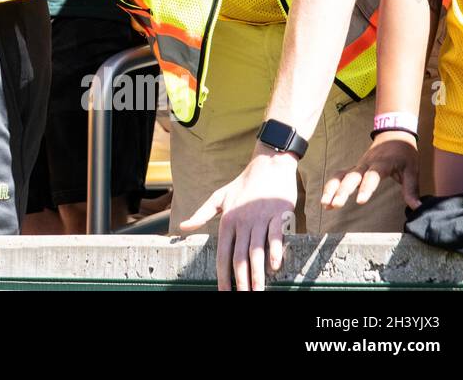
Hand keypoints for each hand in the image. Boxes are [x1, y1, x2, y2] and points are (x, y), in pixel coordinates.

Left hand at [178, 150, 297, 290]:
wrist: (268, 164)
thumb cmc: (243, 183)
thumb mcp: (218, 197)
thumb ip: (202, 214)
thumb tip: (183, 227)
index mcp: (227, 220)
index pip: (223, 253)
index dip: (223, 274)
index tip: (223, 292)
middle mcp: (242, 222)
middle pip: (240, 257)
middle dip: (240, 281)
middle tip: (243, 299)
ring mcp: (261, 219)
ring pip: (258, 251)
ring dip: (258, 274)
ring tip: (257, 291)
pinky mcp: (278, 215)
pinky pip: (276, 236)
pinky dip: (275, 252)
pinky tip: (275, 267)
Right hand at [321, 133, 420, 210]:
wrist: (393, 134)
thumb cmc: (404, 153)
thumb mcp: (412, 169)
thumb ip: (412, 189)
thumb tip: (417, 209)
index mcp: (381, 164)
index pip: (372, 177)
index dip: (366, 188)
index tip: (360, 201)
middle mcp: (366, 164)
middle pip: (351, 177)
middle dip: (341, 191)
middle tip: (334, 205)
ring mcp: (358, 165)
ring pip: (340, 175)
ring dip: (331, 189)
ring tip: (325, 204)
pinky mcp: (354, 168)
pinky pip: (339, 176)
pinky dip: (331, 186)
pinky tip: (327, 200)